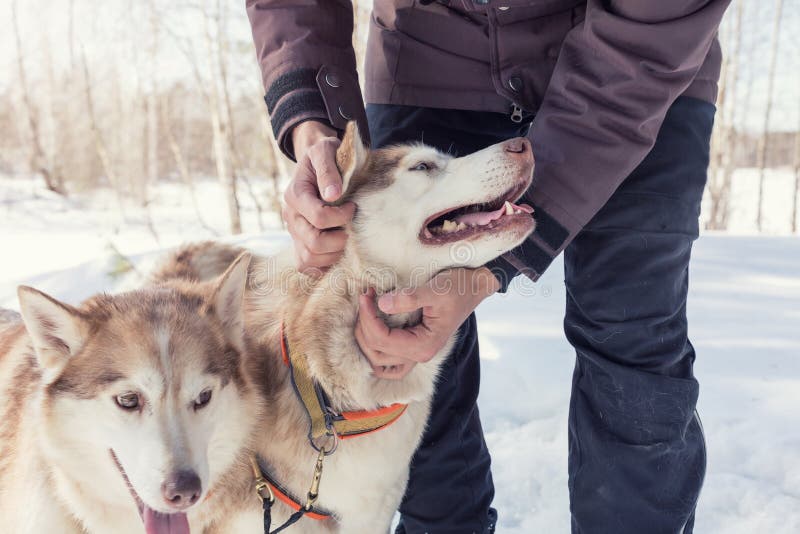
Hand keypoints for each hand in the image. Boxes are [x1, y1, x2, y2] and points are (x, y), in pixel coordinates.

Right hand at [284, 121, 355, 273]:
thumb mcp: (326, 150)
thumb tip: (334, 195)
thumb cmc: (326, 156)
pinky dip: (323, 264)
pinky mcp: (299, 244)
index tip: (353, 206)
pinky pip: (306, 266)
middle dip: (340, 239)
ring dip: (334, 253)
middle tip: (352, 228)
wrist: (316, 164)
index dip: (342, 216)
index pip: (318, 217)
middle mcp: (291, 217)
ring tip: (345, 238)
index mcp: (295, 194)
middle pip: (314, 242)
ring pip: (310, 258)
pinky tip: (337, 251)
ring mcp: (293, 233)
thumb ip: (328, 169)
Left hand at [355, 267, 499, 379]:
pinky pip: (386, 357)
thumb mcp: (435, 289)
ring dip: (366, 334)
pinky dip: (374, 345)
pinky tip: (370, 326)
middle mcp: (419, 354)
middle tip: (366, 296)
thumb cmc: (458, 287)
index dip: (368, 318)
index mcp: (424, 345)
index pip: (383, 340)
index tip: (366, 294)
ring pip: (377, 356)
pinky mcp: (412, 344)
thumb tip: (382, 304)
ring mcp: (415, 352)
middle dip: (364, 324)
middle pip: (376, 351)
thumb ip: (409, 298)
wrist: (473, 286)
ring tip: (367, 307)